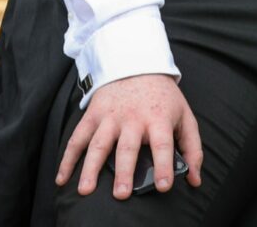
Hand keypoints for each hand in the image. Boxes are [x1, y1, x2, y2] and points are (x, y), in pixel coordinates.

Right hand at [55, 74, 203, 199]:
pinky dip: (68, 159)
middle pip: (127, 147)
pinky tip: (62, 178)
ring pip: (98, 144)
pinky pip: (78, 138)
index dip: (164, 165)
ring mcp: (110, 116)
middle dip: (124, 171)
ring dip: (90, 168)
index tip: (163, 186)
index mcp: (158, 118)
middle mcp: (133, 118)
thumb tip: (194, 180)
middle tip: (121, 194)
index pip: (162, 144)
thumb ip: (192, 149)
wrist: (136, 63)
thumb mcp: (185, 116)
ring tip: (86, 190)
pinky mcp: (93, 114)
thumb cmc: (163, 98)